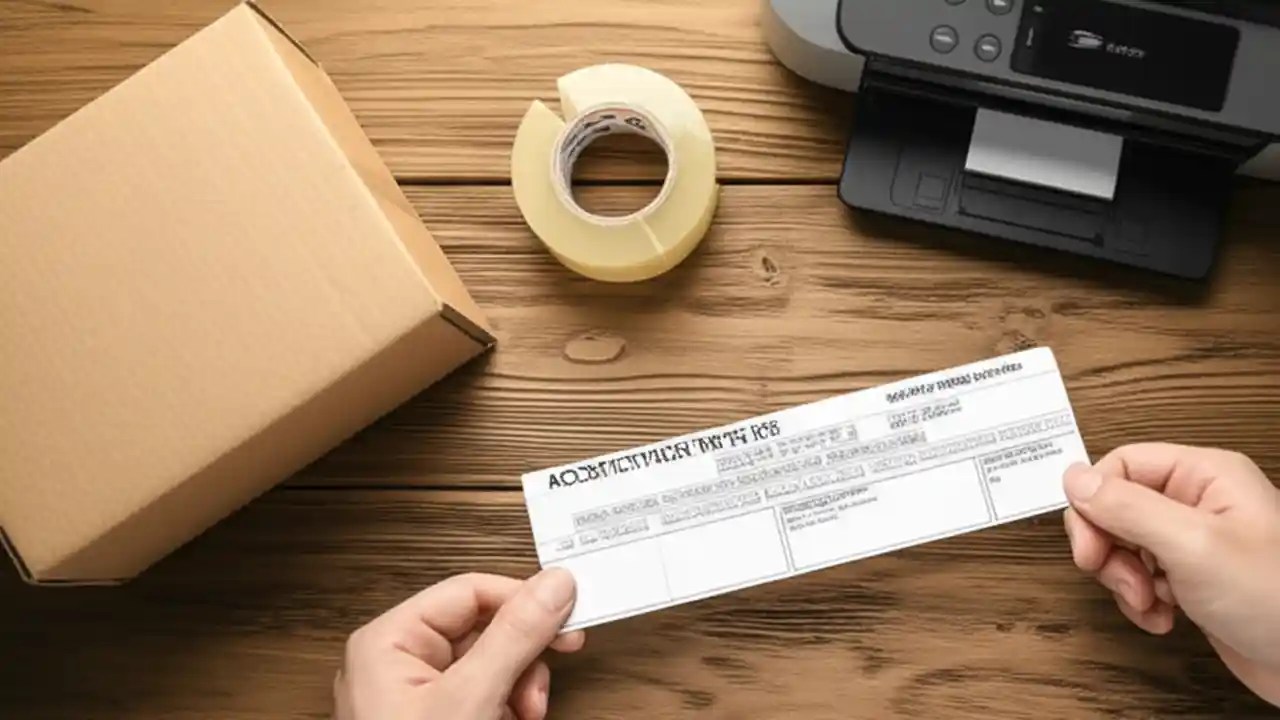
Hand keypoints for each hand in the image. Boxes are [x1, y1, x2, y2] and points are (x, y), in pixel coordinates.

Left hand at [334, 569, 584, 719]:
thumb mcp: (472, 700)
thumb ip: (515, 637)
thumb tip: (552, 586)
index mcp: (389, 642)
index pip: (469, 592)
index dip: (522, 598)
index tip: (568, 613)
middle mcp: (397, 663)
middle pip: (482, 628)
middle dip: (522, 657)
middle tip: (556, 665)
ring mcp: (413, 698)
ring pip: (488, 664)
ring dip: (519, 688)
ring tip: (526, 716)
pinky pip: (481, 696)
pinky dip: (506, 710)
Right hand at [1062, 443, 1279, 706]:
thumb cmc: (1277, 600)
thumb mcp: (1192, 546)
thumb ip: (1128, 507)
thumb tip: (1074, 478)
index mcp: (1205, 475)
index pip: (1121, 466)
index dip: (1094, 504)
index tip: (1090, 547)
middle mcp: (1198, 502)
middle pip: (1116, 506)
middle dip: (1108, 549)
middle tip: (1119, 579)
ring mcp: (1195, 542)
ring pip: (1123, 545)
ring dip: (1123, 580)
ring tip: (1149, 602)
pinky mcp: (1193, 578)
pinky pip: (1141, 577)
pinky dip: (1140, 601)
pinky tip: (1162, 617)